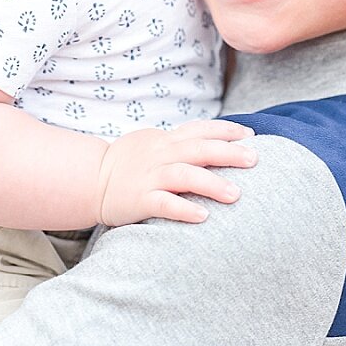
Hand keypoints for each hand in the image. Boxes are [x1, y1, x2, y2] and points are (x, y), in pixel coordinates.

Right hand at [94, 118, 257, 226]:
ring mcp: (150, 176)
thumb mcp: (155, 143)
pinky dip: (184, 209)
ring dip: (212, 183)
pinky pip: (163, 203)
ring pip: (185, 175)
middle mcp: (161, 154)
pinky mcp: (139, 200)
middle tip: (255, 160)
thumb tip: (217, 140)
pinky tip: (203, 216)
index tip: (251, 135)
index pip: (201, 129)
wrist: (91, 179)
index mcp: (167, 139)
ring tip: (236, 194)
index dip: (227, 131)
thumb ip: (182, 142)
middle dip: (228, 153)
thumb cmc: (129, 162)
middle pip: (199, 149)